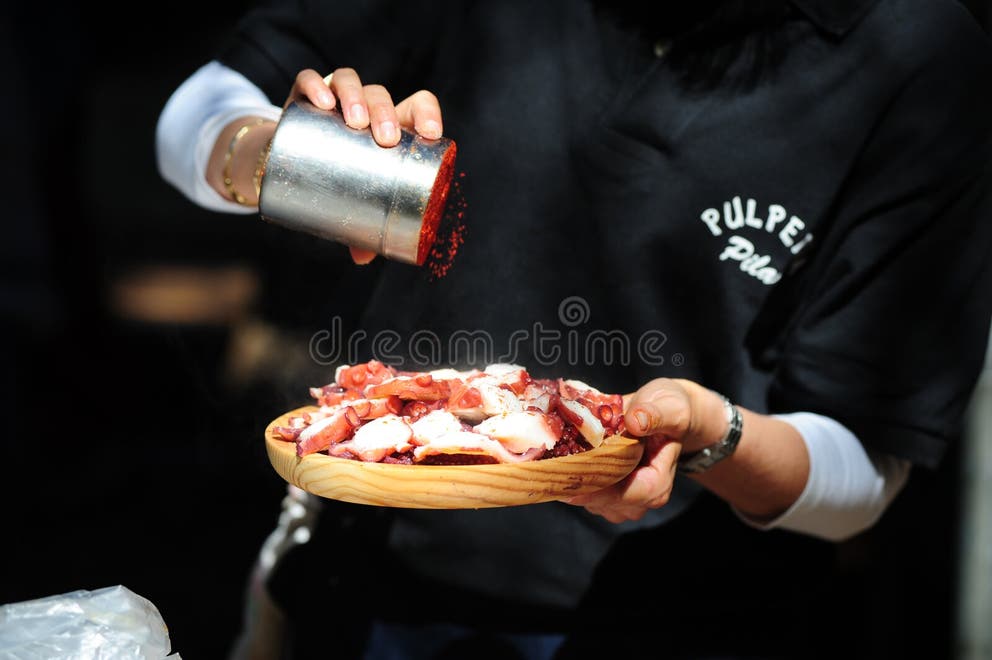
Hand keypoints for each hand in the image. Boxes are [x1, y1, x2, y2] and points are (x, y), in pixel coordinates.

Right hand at [286, 68, 444, 264]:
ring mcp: (335, 96)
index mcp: (391, 124)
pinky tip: (322, 103)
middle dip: (386, 112)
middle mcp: (366, 106)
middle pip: (382, 96)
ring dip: (356, 97)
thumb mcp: (354, 201)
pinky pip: (310, 80)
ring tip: (355, 123)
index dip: (427, 114)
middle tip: (384, 139)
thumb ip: (363, 228)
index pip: (417, 105)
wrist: (289, 159)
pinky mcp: (304, 95)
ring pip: (350, 82)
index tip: (430, 135)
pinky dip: (316, 86)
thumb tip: (363, 259)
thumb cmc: (339, 181)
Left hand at [563, 378, 726, 522]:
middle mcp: (640, 497)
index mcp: (657, 482)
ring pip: (589, 500)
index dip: (597, 492)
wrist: (663, 411)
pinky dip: (569, 476)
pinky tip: (560, 456)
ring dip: (569, 481)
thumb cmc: (669, 409)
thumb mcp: (669, 405)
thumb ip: (656, 414)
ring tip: (553, 458)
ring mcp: (621, 498)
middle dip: (575, 485)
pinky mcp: (605, 492)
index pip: (626, 495)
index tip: (569, 484)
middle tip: (547, 468)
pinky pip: (583, 492)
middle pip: (602, 502)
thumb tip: (635, 422)